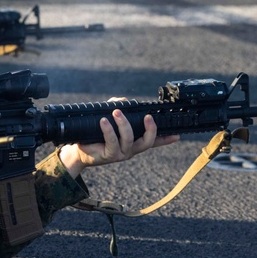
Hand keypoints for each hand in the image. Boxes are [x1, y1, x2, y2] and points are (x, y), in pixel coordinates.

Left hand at [58, 110, 179, 177]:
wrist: (78, 151)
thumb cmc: (94, 135)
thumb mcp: (109, 120)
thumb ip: (118, 109)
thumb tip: (124, 102)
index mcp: (134, 142)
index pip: (153, 141)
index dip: (166, 139)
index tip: (177, 135)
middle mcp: (130, 149)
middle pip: (147, 142)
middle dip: (150, 129)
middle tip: (147, 117)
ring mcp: (120, 153)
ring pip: (129, 139)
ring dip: (123, 124)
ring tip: (116, 112)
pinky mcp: (108, 155)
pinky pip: (111, 141)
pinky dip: (108, 129)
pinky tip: (104, 121)